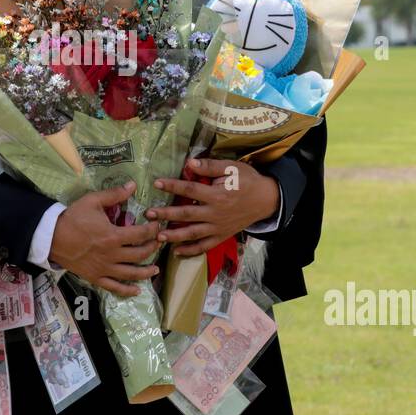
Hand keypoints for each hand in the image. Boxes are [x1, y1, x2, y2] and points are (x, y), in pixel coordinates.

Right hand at [48, 181, 160, 296]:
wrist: (52, 237)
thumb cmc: (73, 218)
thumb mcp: (92, 201)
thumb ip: (114, 194)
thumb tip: (133, 185)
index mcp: (113, 236)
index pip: (141, 234)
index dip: (153, 230)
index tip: (157, 226)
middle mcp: (112, 255)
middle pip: (140, 254)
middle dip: (152, 248)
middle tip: (157, 243)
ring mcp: (104, 268)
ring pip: (131, 274)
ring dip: (146, 272)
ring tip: (156, 269)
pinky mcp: (96, 277)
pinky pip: (114, 287)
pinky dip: (127, 291)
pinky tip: (137, 291)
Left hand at [145, 158, 279, 256]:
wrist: (267, 200)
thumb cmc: (248, 181)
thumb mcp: (232, 168)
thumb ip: (210, 166)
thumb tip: (190, 163)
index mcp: (217, 195)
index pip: (190, 190)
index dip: (172, 186)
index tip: (157, 183)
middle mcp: (215, 214)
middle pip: (186, 215)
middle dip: (166, 215)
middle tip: (148, 214)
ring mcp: (218, 227)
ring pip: (192, 234)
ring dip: (174, 235)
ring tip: (157, 236)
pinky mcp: (222, 236)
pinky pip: (204, 246)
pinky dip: (190, 251)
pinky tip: (176, 252)